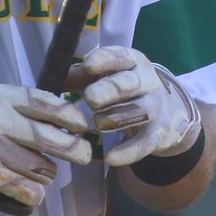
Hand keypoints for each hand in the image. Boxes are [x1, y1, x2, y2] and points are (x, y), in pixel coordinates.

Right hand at [0, 86, 91, 209]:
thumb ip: (30, 105)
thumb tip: (71, 119)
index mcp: (4, 98)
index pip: (47, 105)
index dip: (71, 117)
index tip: (82, 126)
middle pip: (50, 139)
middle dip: (75, 149)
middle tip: (84, 154)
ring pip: (43, 168)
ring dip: (48, 172)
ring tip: (39, 169)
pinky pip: (31, 190)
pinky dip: (36, 192)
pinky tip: (30, 187)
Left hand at [65, 46, 198, 167]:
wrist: (164, 110)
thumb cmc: (121, 88)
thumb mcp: (103, 76)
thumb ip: (78, 77)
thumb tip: (52, 80)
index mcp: (131, 61)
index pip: (119, 57)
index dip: (104, 60)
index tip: (88, 65)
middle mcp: (146, 81)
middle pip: (130, 83)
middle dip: (110, 89)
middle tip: (91, 98)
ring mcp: (154, 107)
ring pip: (138, 111)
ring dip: (115, 118)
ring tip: (97, 123)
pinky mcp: (157, 133)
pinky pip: (144, 143)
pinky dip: (128, 152)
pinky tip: (110, 158)